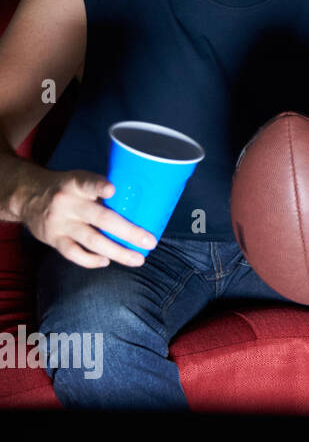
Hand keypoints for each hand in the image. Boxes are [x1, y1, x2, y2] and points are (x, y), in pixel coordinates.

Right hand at [21, 170, 155, 267]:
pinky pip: (73, 253)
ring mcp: (59, 222)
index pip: (88, 183)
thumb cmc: (66, 188)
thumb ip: (101, 190)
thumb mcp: (79, 180)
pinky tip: (107, 261)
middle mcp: (67, 203)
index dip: (99, 187)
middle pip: (101, 219)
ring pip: (92, 240)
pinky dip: (90, 260)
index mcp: (76, 184)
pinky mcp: (52, 238)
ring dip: (117, 252)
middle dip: (129, 232)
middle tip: (150, 242)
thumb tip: (139, 203)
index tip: (112, 190)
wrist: (26, 195)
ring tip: (138, 259)